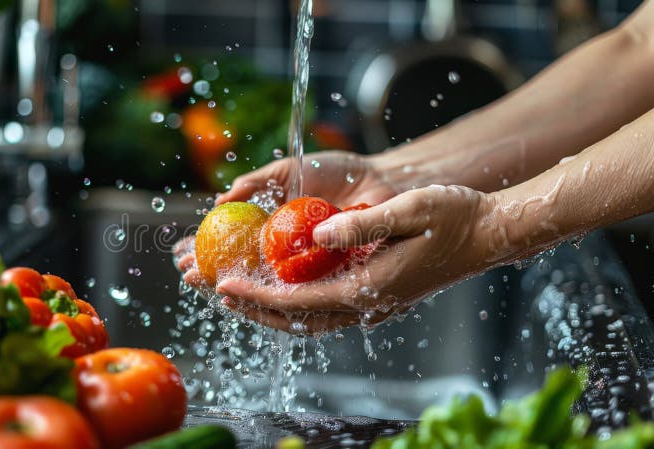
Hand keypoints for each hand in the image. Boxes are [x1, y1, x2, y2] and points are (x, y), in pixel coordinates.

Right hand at [174, 150, 400, 281]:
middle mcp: (281, 250)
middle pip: (238, 266)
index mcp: (270, 225)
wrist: (381, 180)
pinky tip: (248, 295)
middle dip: (209, 271)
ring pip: (260, 283)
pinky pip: (294, 292)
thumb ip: (258, 181)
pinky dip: (270, 296)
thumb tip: (222, 199)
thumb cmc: (338, 172)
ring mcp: (301, 267)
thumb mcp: (289, 170)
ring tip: (207, 286)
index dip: (204, 247)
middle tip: (187, 275)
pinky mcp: (324, 280)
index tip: (180, 252)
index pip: (229, 240)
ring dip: (232, 287)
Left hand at [216, 185, 499, 333]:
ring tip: (238, 294)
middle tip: (216, 292)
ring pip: (310, 319)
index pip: (299, 302)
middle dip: (255, 309)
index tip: (223, 285)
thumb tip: (317, 231)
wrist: (490, 235)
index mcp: (370, 288)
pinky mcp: (378, 296)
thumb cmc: (456, 217)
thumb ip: (362, 224)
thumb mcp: (410, 209)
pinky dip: (296, 303)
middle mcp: (368, 305)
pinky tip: (281, 286)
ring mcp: (374, 304)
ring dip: (272, 309)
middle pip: (298, 319)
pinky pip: (326, 308)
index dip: (258, 296)